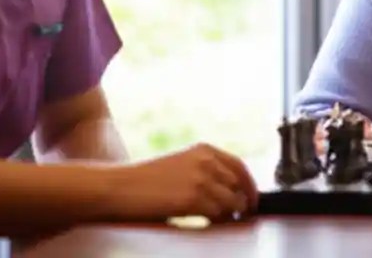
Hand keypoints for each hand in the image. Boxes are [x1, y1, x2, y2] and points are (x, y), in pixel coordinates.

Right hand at [111, 143, 257, 221]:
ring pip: (231, 202)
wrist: (119, 186)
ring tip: (213, 218)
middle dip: (239, 202)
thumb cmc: (145, 180)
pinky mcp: (192, 198)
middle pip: (239, 186)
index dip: (250, 186)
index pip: (240, 166)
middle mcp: (205, 161)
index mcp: (203, 149)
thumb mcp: (181, 165)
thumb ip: (206, 172)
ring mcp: (200, 179)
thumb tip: (233, 192)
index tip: (253, 199)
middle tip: (235, 215)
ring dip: (226, 214)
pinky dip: (214, 221)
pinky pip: (217, 214)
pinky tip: (203, 221)